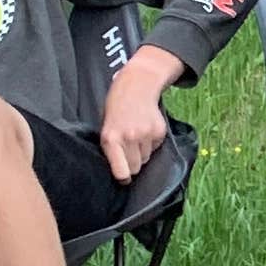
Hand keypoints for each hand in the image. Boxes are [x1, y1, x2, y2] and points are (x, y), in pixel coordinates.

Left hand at [98, 49, 179, 184]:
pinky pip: (156, 147)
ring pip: (146, 158)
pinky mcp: (160, 130)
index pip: (121, 171)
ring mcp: (146, 134)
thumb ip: (112, 148)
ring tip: (136, 137)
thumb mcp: (106, 128)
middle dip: (133, 164)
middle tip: (128, 153)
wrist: (136, 87)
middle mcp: (129, 137)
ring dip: (142, 152)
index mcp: (111, 139)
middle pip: (136, 167)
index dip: (123, 177)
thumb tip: (122, 170)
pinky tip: (146, 130)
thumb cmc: (116, 110)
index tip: (123, 178)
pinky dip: (152, 143)